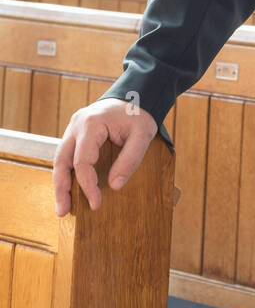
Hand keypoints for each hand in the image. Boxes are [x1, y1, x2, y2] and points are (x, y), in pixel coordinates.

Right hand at [53, 98, 158, 216]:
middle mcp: (77, 125)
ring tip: (62, 207)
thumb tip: (114, 186)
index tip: (96, 204)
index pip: (82, 161)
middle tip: (63, 212)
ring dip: (60, 183)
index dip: (87, 185)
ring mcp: (74, 127)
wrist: (136, 95)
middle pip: (61, 160)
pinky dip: (66, 172)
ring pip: (59, 158)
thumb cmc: (139, 114)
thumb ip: (130, 160)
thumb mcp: (142, 136)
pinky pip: (66, 155)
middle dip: (61, 188)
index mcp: (92, 124)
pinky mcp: (76, 133)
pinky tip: (69, 189)